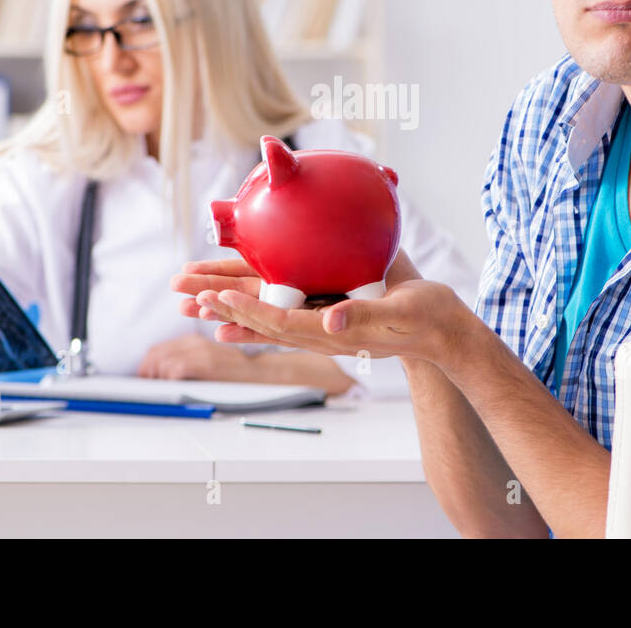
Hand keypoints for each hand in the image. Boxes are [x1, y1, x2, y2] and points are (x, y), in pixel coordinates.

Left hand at [136, 333, 254, 380]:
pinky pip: (175, 369)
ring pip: (162, 361)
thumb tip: (164, 378)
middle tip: (148, 387)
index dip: (148, 366)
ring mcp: (202, 352)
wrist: (266, 374)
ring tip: (158, 390)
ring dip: (156, 378)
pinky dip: (168, 380)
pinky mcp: (207, 363)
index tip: (146, 378)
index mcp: (196, 341)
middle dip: (148, 372)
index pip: (160, 350)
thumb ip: (191, 363)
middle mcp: (196, 342)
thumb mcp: (212, 362)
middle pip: (157, 354)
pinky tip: (171, 389)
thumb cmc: (241, 373)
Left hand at [172, 249, 421, 324]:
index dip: (247, 310)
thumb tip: (331, 322)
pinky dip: (258, 313)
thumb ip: (365, 317)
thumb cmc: (426, 317)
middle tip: (187, 296)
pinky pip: (286, 319)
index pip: (281, 322)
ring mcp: (326, 331)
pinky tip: (241, 309)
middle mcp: (324, 335)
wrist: (443, 332)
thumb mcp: (400, 312)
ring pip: (270, 323)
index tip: (217, 296)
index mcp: (335, 332)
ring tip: (199, 304)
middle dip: (226, 310)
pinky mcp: (332, 323)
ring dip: (233, 313)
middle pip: (264, 324)